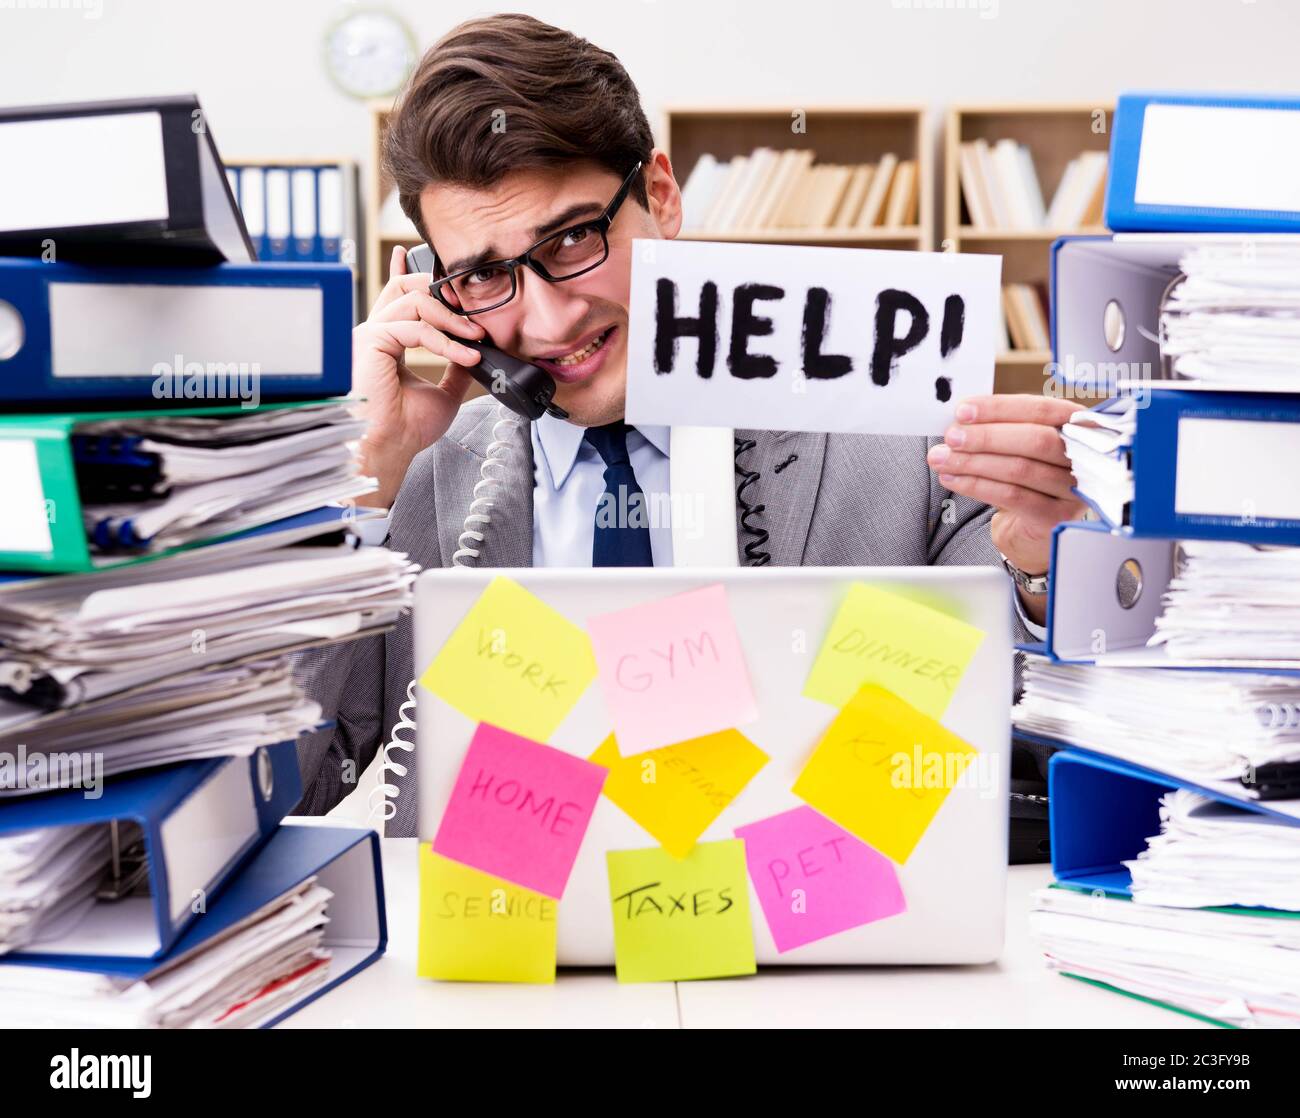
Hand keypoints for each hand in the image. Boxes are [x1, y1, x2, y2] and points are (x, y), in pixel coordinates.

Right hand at [352, 245, 485, 507]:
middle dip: (443, 294)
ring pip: (416, 303)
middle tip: (474, 312)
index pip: (398, 297)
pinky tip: (466, 355)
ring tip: (477, 339)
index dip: (410, 273)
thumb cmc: (407, 429)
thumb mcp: (444, 392)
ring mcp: (369, 334)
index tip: (425, 258)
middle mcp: (374, 333)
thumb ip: (456, 367)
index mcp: (386, 342)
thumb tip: (477, 351)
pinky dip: (446, 341)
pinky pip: (415, 328)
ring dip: (453, 320)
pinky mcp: (371, 340)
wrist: (389, 450)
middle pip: (407, 288)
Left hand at [926, 394, 1087, 620]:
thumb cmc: (1026, 483)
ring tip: (942, 459)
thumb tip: (959, 421)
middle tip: (951, 437)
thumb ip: (999, 431)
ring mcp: (1073, 490)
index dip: (1000, 408)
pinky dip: (976, 485)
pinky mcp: (1056, 517)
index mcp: (1077, 429)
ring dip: (974, 462)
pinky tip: (953, 479)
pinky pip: (1011, 496)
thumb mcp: (1018, 450)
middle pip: (1035, 440)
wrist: (1033, 532)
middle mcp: (1084, 458)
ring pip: (1020, 469)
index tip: (963, 411)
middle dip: (987, 437)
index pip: (1041, 410)